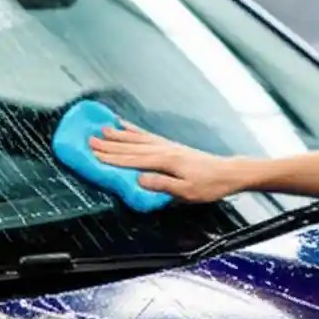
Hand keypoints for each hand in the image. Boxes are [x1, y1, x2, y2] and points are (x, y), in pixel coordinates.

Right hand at [87, 121, 237, 202]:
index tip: (93, 155)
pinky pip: (148, 135)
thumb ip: (163, 185)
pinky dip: (135, 130)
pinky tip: (126, 126)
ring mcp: (168, 146)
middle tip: (89, 140)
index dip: (112, 158)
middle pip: (132, 146)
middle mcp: (164, 150)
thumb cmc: (209, 186)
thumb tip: (139, 180)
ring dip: (119, 135)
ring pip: (138, 138)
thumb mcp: (187, 192)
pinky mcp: (171, 146)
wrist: (228, 173)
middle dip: (110, 144)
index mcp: (166, 161)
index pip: (133, 159)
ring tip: (102, 129)